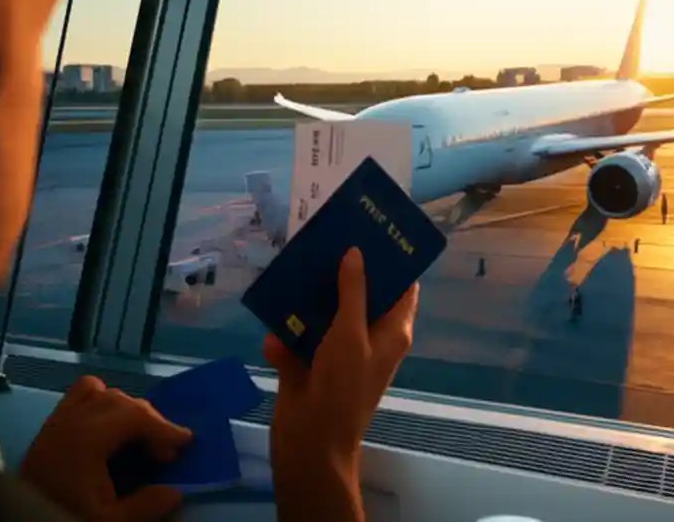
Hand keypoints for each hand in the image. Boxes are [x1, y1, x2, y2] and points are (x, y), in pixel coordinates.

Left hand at [20, 375, 191, 521]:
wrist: (15, 521)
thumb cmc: (63, 513)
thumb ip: (145, 506)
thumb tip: (174, 491)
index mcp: (88, 437)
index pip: (136, 415)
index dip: (165, 428)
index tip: (186, 444)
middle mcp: (73, 418)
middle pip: (123, 401)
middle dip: (151, 422)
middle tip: (165, 453)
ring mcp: (58, 418)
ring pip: (101, 391)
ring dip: (126, 409)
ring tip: (137, 437)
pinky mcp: (49, 424)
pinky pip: (79, 393)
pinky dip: (100, 399)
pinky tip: (107, 426)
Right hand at [263, 247, 419, 520]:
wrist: (309, 443)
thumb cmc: (341, 387)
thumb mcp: (350, 334)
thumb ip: (353, 292)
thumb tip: (357, 253)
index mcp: (391, 332)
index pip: (402, 289)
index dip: (392, 261)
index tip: (375, 230)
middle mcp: (367, 338)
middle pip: (360, 295)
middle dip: (343, 270)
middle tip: (326, 235)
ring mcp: (337, 350)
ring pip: (325, 312)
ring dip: (309, 294)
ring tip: (294, 260)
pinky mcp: (309, 362)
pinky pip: (298, 334)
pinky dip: (286, 326)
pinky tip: (271, 304)